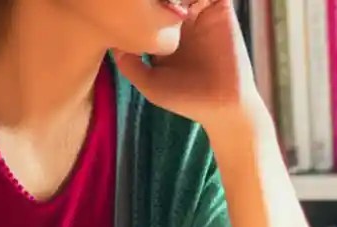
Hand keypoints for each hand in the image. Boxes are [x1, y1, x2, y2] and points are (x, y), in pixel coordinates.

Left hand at [113, 0, 263, 130]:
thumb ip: (129, 65)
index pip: (152, 7)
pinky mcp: (222, 11)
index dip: (142, 4)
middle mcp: (186, 20)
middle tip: (147, 0)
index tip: (128, 5)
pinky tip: (185, 0)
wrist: (223, 106)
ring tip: (166, 0)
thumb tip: (113, 43)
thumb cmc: (187, 99)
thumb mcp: (150, 83)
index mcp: (168, 32)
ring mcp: (203, 13)